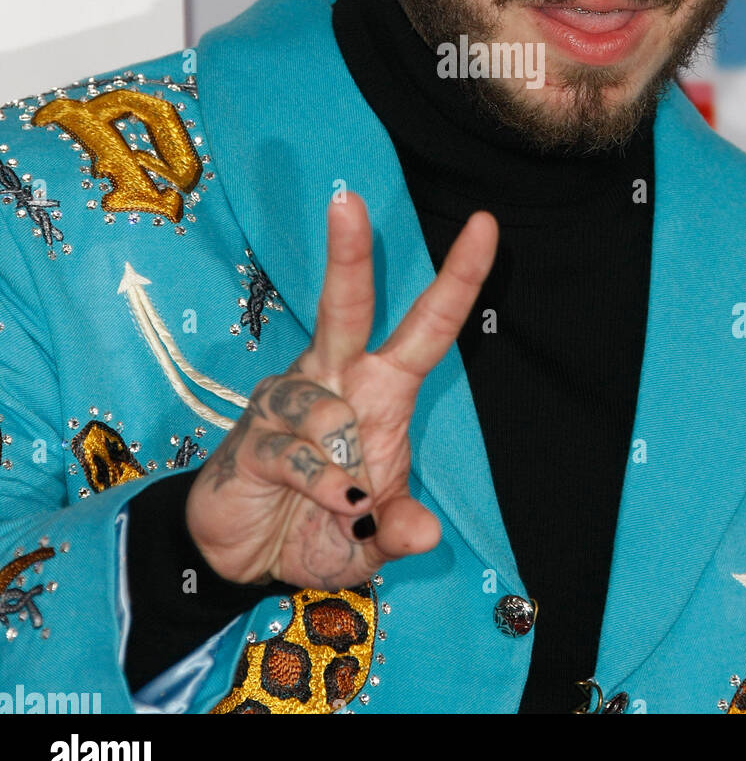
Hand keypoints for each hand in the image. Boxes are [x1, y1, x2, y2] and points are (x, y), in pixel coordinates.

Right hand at [186, 193, 497, 588]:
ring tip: (344, 502)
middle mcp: (335, 379)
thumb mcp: (373, 541)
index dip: (458, 277)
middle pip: (344, 307)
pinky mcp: (251, 435)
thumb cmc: (321, 526)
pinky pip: (292, 453)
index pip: (427, 325)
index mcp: (381, 389)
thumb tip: (426, 534)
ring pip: (321, 406)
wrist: (247, 558)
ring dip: (342, 468)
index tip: (484, 224)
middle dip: (348, 257)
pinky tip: (323, 503)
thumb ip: (398, 532)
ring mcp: (287, 402)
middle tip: (348, 203)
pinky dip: (317, 487)